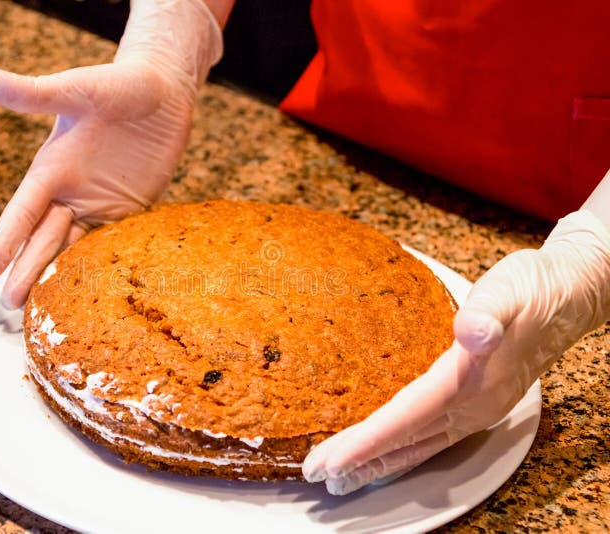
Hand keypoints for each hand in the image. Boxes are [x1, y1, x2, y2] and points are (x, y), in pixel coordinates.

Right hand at [0, 0, 221, 307]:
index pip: (21, 213)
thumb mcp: (78, 89)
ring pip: (73, 248)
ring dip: (57, 277)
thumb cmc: (119, 84)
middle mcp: (71, 193)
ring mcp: (100, 204)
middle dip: (25, 271)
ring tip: (41, 309)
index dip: (2, 243)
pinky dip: (100, 268)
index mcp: (52, 169)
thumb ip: (36, 93)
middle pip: (43, 239)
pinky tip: (92, 294)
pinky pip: (111, 244)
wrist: (163, 90)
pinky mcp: (129, 211)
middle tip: (8, 307)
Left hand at [303, 209, 609, 494]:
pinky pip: (430, 438)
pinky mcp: (473, 405)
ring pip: (417, 446)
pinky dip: (401, 452)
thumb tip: (473, 330)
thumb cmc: (532, 291)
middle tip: (317, 474)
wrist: (567, 296)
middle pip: (404, 441)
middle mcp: (471, 406)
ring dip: (377, 464)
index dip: (367, 442)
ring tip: (341, 479)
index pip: (406, 419)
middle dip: (359, 461)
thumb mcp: (508, 291)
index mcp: (468, 382)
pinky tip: (385, 456)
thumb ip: (488, 313)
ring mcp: (474, 410)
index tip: (331, 459)